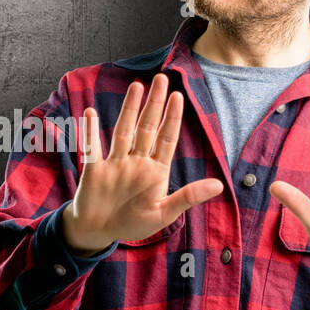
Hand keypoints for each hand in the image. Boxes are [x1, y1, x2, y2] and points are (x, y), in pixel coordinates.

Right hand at [62, 73, 224, 252]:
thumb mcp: (164, 213)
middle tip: (161, 78)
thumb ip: (189, 197)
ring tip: (137, 86)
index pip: (166, 139)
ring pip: (123, 130)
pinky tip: (91, 112)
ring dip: (129, 109)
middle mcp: (137, 161)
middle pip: (147, 127)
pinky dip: (90, 131)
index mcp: (156, 171)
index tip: (178, 96)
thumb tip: (219, 185)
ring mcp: (115, 163)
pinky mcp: (94, 170)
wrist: (100, 231)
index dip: (172, 118)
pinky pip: (92, 147)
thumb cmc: (133, 223)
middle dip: (154, 104)